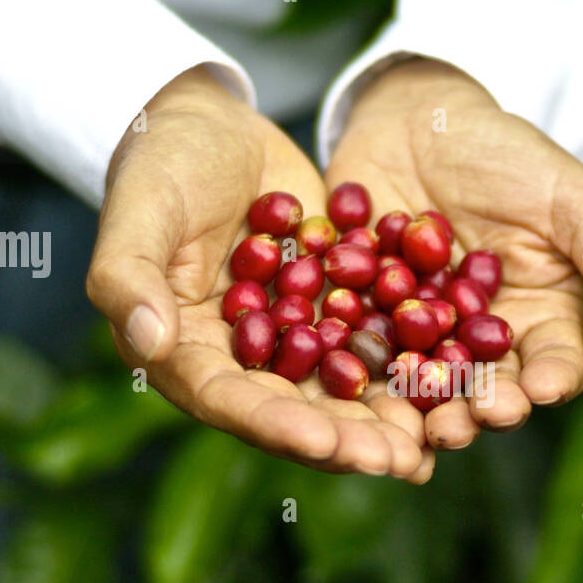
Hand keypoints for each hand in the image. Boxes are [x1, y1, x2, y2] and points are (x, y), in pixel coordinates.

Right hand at [86, 66, 431, 481]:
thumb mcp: (140, 211)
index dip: (277, 425)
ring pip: (338, 391)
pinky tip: (453, 386)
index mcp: (181, 352)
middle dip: (346, 439)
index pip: (229, 401)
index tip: (326, 444)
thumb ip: (129, 279)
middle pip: (293, 411)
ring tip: (433, 443)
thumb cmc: (160, 162)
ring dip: (383, 419)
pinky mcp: (328, 311)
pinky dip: (405, 367)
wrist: (209, 123)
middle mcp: (237, 360)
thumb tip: (147, 346)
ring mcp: (286, 339)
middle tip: (399, 459)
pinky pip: (368, 346)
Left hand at [325, 59, 582, 449]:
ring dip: (420, 411)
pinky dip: (357, 372)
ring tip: (416, 425)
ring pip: (422, 387)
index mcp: (539, 322)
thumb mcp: (574, 198)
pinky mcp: (363, 324)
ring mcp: (419, 339)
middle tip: (469, 421)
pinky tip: (350, 385)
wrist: (419, 120)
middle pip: (486, 391)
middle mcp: (480, 344)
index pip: (552, 366)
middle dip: (479, 410)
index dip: (548, 382)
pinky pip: (360, 353)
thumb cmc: (510, 155)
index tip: (539, 391)